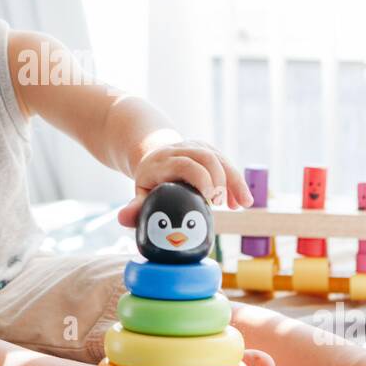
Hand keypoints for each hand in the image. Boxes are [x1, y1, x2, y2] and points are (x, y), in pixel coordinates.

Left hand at [117, 140, 253, 227]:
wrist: (152, 155)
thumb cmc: (148, 182)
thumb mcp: (139, 194)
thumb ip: (135, 208)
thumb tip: (122, 219)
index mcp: (163, 161)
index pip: (186, 164)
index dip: (200, 179)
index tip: (209, 199)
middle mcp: (181, 149)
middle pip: (207, 157)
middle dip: (220, 180)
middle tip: (221, 205)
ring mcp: (196, 147)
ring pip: (220, 158)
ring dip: (234, 181)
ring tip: (242, 205)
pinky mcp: (208, 150)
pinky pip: (225, 162)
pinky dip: (235, 181)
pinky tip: (240, 202)